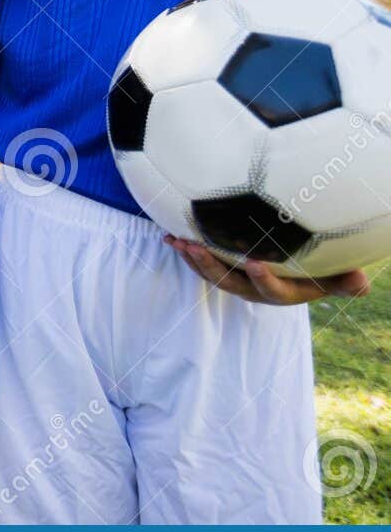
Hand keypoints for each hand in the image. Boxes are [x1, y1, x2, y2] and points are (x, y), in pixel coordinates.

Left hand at [166, 236, 370, 304]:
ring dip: (193, 259)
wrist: (300, 273)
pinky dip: (186, 252)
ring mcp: (236, 281)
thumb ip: (345, 283)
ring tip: (177, 242)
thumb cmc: (320, 273)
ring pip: (211, 273)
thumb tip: (361, 283)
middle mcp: (253, 290)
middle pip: (230, 282)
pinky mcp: (223, 270)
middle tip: (195, 248)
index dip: (263, 279)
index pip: (271, 290)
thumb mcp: (335, 277)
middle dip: (212, 266)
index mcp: (281, 293)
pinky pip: (202, 263)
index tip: (254, 263)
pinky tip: (169, 237)